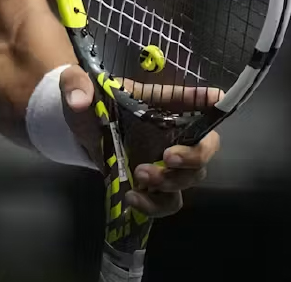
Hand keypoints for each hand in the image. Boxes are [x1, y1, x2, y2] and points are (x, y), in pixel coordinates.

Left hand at [57, 67, 221, 217]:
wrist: (78, 129)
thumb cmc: (88, 102)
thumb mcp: (76, 85)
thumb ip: (75, 85)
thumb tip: (78, 101)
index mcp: (160, 103)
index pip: (193, 99)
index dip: (209, 100)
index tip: (215, 99)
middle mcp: (173, 133)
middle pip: (205, 148)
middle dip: (193, 157)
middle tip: (167, 158)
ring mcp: (165, 162)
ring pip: (190, 179)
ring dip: (172, 183)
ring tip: (141, 176)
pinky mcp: (152, 185)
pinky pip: (166, 202)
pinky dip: (154, 206)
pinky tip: (132, 199)